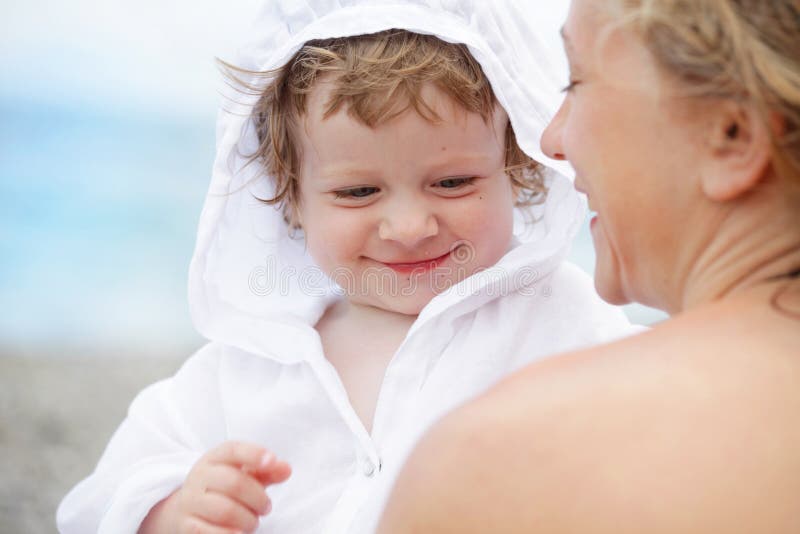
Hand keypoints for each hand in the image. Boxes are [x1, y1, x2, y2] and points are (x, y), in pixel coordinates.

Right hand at [139, 441, 291, 533]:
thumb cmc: (223, 488)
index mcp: (215, 458)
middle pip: (234, 483)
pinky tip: (240, 533)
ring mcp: (191, 501)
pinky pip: (208, 532)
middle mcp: (200, 477)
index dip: (254, 454)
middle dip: (258, 498)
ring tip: (253, 522)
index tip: (272, 461)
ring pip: (225, 510)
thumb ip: (266, 471)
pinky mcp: (186, 525)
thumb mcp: (243, 474)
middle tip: (266, 507)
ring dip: (247, 520)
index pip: (233, 450)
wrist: (185, 509)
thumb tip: (286, 469)